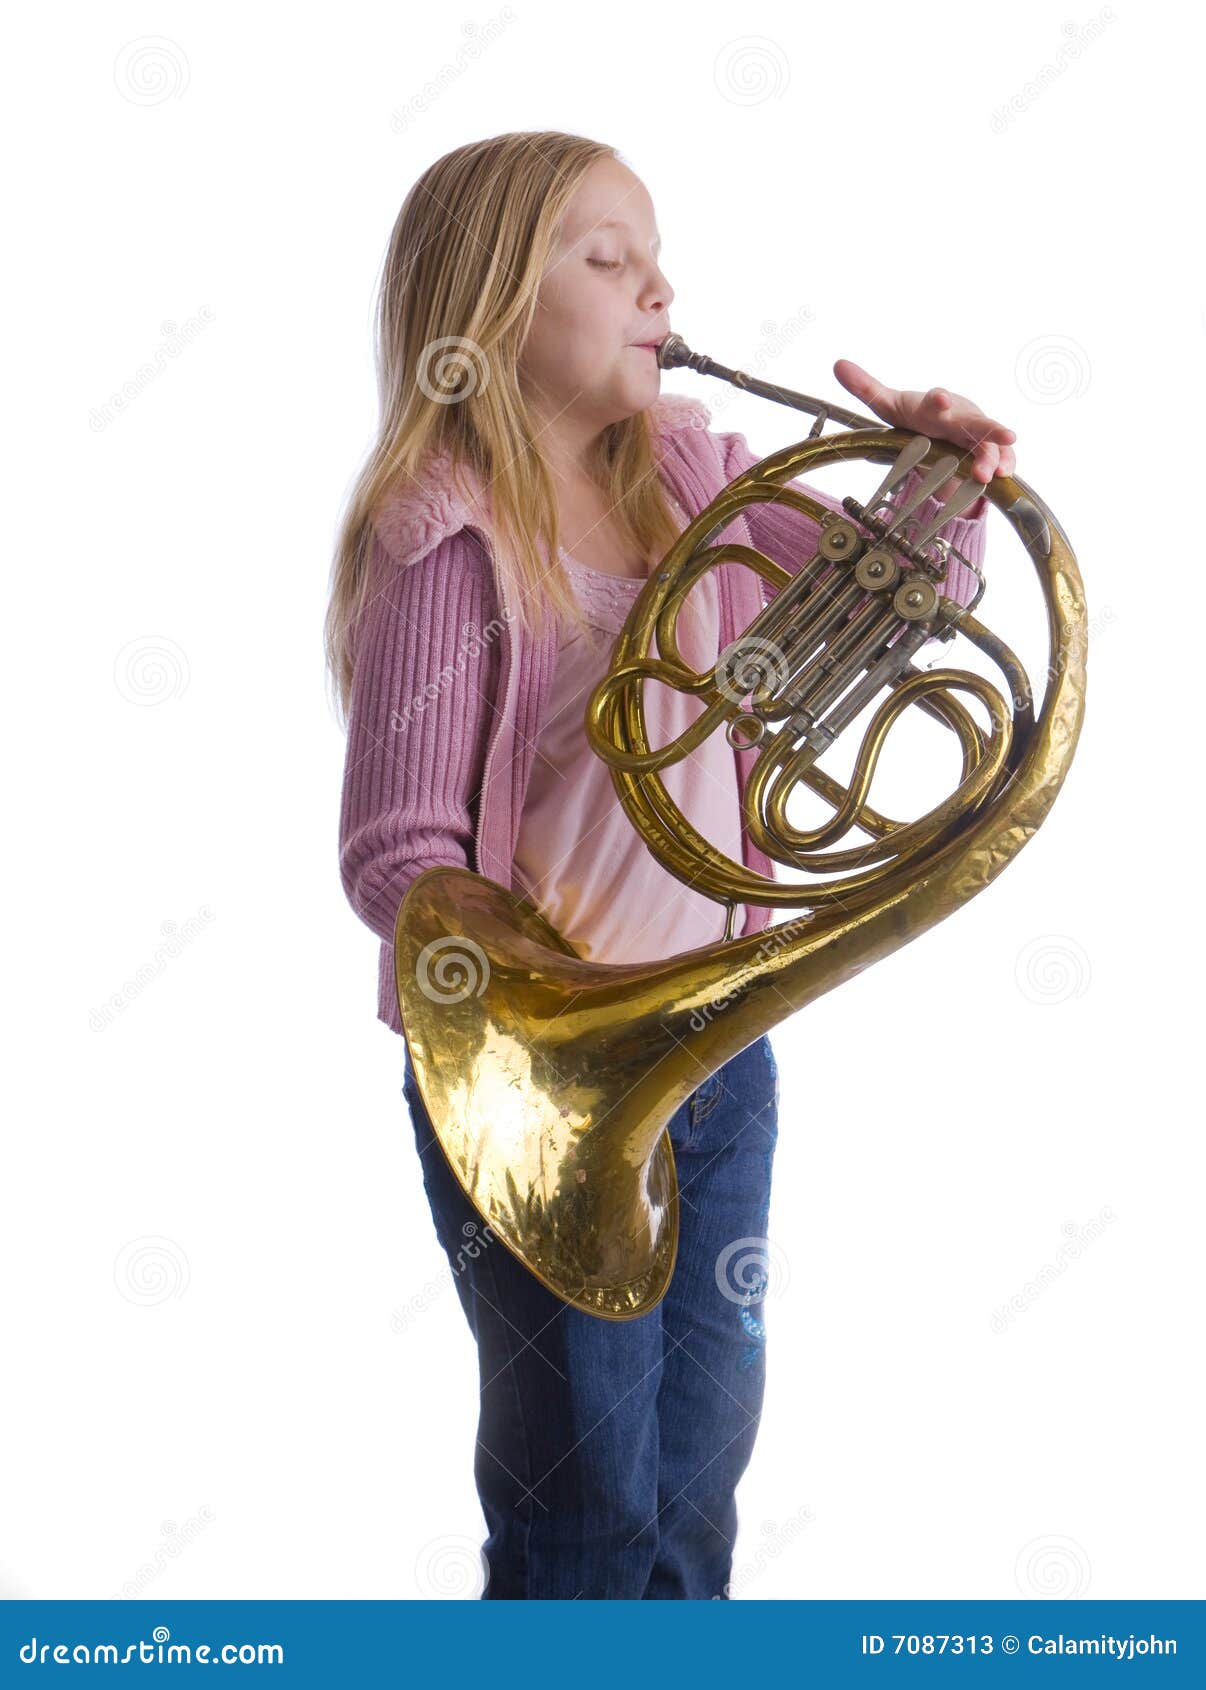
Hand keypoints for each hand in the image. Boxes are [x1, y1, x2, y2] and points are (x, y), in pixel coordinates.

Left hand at [833, 358, 1015, 504]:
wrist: (942, 423)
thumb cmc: (916, 415)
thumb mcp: (889, 406)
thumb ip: (866, 389)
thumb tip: (838, 364)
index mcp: (933, 406)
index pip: (936, 400)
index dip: (939, 400)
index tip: (941, 400)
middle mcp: (958, 417)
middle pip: (974, 422)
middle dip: (988, 429)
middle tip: (1006, 434)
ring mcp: (975, 434)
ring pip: (988, 444)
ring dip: (992, 457)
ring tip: (993, 473)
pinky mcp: (986, 449)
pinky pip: (1001, 456)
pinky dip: (1005, 463)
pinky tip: (1006, 474)